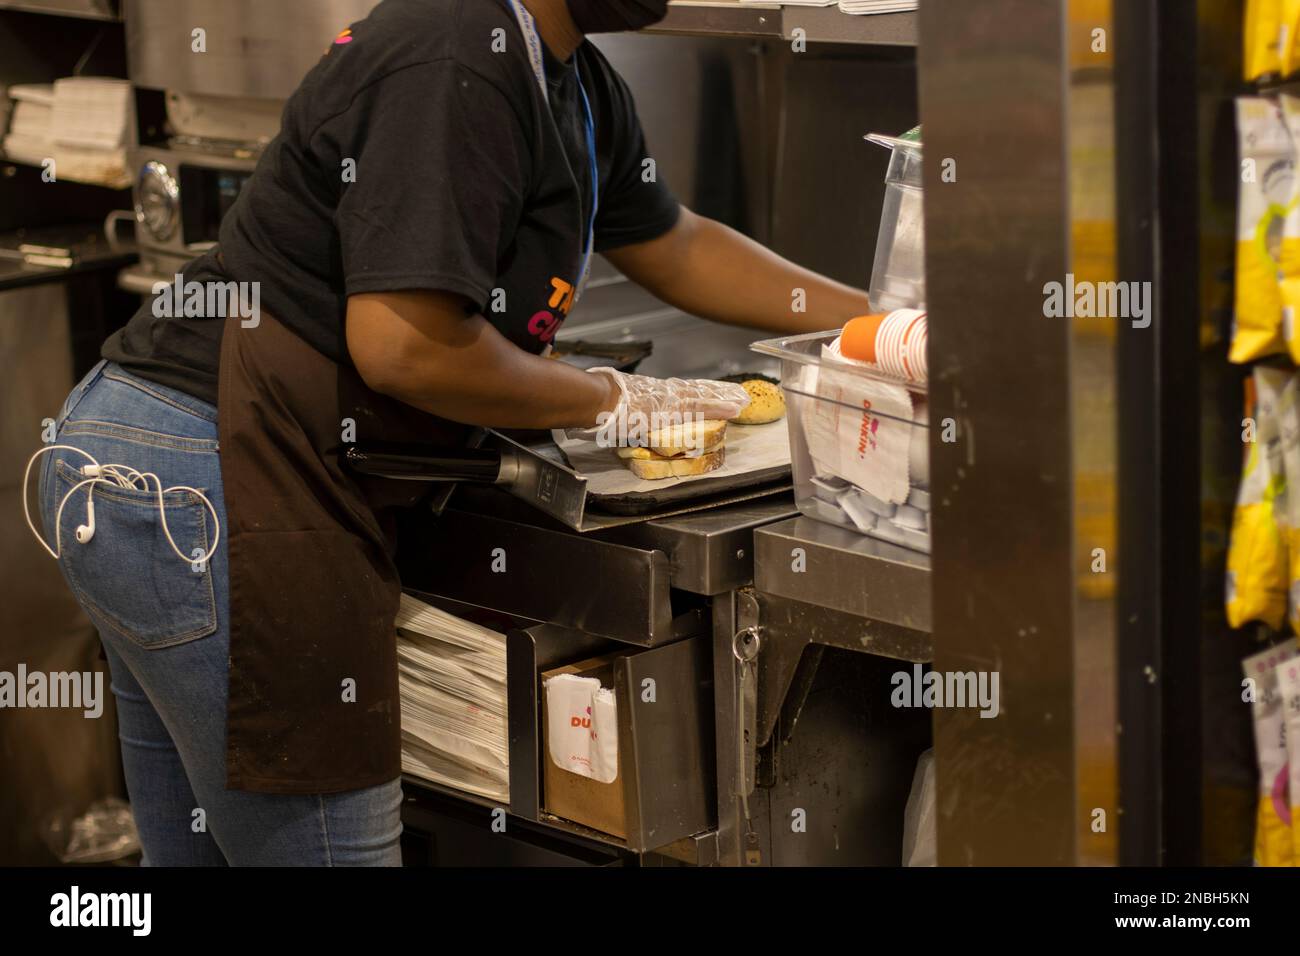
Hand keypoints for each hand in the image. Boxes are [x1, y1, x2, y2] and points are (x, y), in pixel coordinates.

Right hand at [568, 366, 750, 442]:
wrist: (599, 398)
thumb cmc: (603, 404)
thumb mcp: (620, 406)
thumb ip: (629, 412)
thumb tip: (623, 419)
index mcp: (655, 393)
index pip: (684, 391)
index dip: (701, 392)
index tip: (715, 392)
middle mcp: (666, 392)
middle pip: (699, 390)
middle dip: (720, 392)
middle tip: (740, 394)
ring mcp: (671, 399)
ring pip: (705, 397)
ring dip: (725, 399)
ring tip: (743, 401)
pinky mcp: (675, 408)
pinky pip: (702, 408)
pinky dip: (719, 408)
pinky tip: (734, 409)